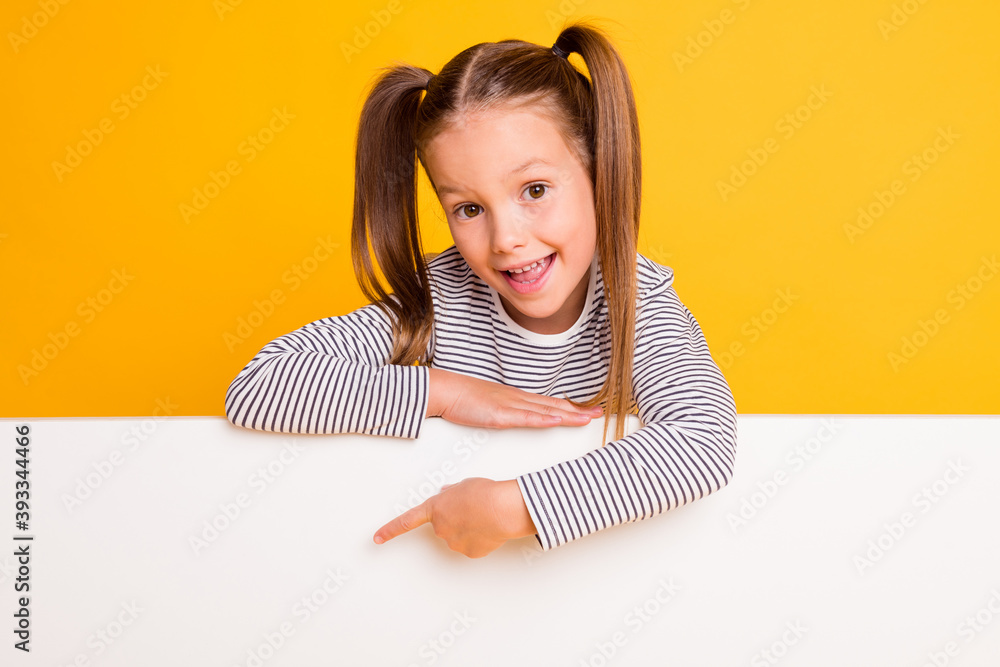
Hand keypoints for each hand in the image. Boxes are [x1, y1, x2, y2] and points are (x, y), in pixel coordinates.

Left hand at [373, 478, 535, 557]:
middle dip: (455, 520)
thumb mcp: (464, 485)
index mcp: (435, 508)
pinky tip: (489, 530)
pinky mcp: (469, 553)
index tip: (377, 538)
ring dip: (468, 530)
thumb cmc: (484, 493)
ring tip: (484, 518)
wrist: (502, 509)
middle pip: (444, 526)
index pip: (406, 521)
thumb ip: (451, 493)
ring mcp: (453, 542)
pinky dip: (479, 540)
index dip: (390, 530)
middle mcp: (440, 528)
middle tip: (473, 510)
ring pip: (459, 537)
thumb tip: (447, 495)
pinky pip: (472, 546)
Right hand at [427, 367, 602, 428]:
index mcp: (516, 399)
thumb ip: (504, 412)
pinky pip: (526, 418)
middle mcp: (518, 400)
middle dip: (578, 410)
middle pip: (554, 405)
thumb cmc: (462, 398)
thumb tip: (515, 419)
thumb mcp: (488, 407)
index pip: (549, 404)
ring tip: (589, 418)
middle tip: (600, 413)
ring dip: (569, 414)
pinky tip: (558, 420)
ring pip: (546, 411)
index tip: (587, 410)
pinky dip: (544, 419)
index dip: (570, 407)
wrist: (445, 390)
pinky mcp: (500, 414)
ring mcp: (510, 406)